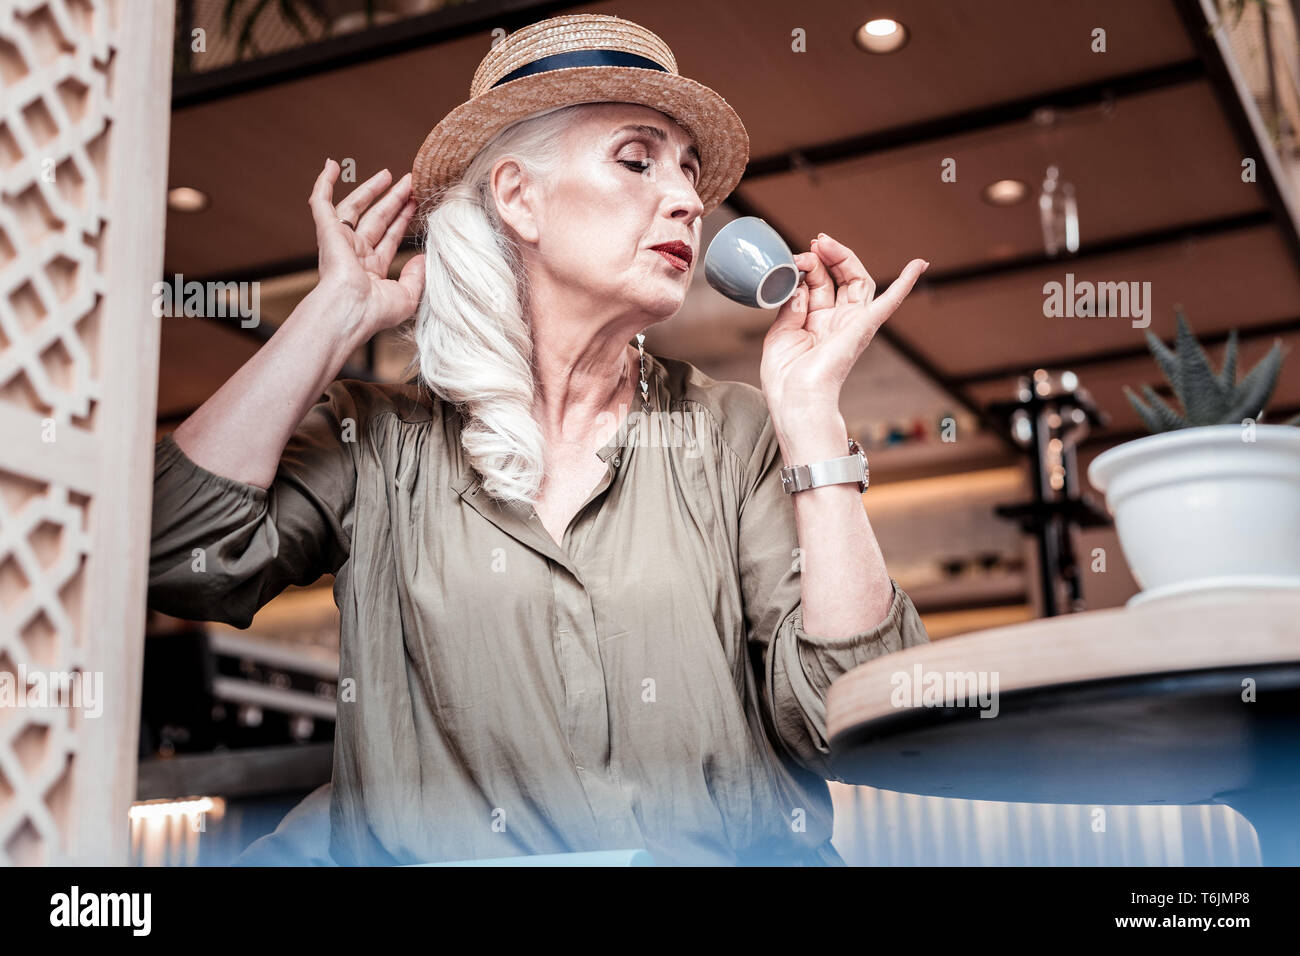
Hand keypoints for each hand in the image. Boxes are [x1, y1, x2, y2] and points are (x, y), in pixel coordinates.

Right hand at [308, 159, 425, 337]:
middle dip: (394, 200)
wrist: (351, 308)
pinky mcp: (327, 230)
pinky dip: (323, 182)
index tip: (417, 202)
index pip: (389, 237)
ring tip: (390, 174)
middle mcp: (354, 254)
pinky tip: (332, 165)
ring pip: (356, 207)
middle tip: (410, 182)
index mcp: (370, 270)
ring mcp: (339, 241)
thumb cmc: (375, 311)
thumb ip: (417, 277)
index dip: (403, 219)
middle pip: (377, 219)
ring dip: (372, 190)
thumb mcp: (407, 296)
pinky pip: (320, 201)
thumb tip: (421, 257)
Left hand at [760, 233, 927, 428]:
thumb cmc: (786, 378)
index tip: (794, 258)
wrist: (797, 400)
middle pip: (840, 278)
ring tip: (824, 243)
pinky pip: (890, 302)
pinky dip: (905, 283)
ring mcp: (853, 323)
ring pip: (859, 281)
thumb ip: (791, 306)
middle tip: (813, 242)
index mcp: (817, 323)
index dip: (809, 266)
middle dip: (827, 256)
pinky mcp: (864, 327)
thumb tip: (801, 284)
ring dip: (844, 258)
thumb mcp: (780, 333)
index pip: (819, 284)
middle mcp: (837, 321)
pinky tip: (919, 264)